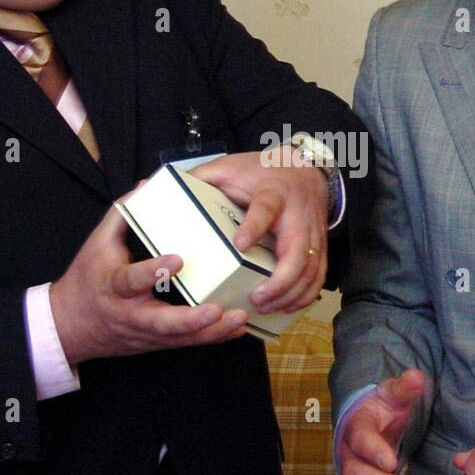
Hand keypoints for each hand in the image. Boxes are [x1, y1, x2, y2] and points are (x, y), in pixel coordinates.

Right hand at [49, 196, 249, 362]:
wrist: (71, 325)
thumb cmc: (87, 279)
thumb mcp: (97, 243)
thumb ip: (122, 214)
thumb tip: (146, 185)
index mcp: (114, 286)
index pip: (131, 280)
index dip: (153, 271)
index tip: (178, 259)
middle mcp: (130, 313)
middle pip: (160, 322)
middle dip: (190, 319)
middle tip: (216, 310)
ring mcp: (145, 333)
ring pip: (179, 338)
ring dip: (210, 332)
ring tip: (238, 319)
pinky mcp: (157, 342)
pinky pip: (186, 343)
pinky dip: (212, 337)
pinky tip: (236, 329)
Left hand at [189, 149, 327, 313]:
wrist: (303, 167)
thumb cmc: (261, 171)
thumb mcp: (228, 166)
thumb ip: (199, 177)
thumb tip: (155, 188)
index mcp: (272, 192)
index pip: (266, 209)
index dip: (254, 227)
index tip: (239, 245)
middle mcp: (297, 214)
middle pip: (297, 252)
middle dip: (279, 281)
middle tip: (256, 298)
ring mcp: (312, 232)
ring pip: (311, 269)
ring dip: (291, 294)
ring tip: (266, 307)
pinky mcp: (320, 246)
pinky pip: (319, 276)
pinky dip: (305, 296)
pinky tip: (287, 306)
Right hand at [336, 370, 426, 474]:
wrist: (367, 425)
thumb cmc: (382, 410)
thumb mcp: (394, 395)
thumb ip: (405, 388)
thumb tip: (416, 377)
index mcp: (356, 427)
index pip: (359, 440)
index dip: (373, 451)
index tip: (392, 461)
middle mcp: (348, 455)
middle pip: (354, 473)